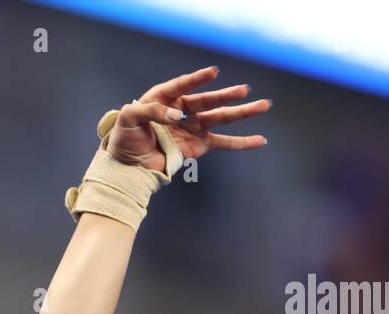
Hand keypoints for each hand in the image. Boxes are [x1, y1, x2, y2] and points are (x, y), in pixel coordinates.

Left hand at [107, 65, 269, 171]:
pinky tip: (259, 140)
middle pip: (208, 101)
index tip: (213, 72)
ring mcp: (192, 128)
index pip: (183, 85)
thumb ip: (150, 111)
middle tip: (245, 90)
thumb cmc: (124, 137)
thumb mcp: (129, 118)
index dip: (197, 79)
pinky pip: (223, 142)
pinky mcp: (198, 146)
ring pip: (221, 118)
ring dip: (242, 112)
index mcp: (164, 98)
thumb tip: (178, 115)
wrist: (126, 166)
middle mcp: (182, 110)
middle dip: (227, 95)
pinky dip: (242, 142)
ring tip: (263, 105)